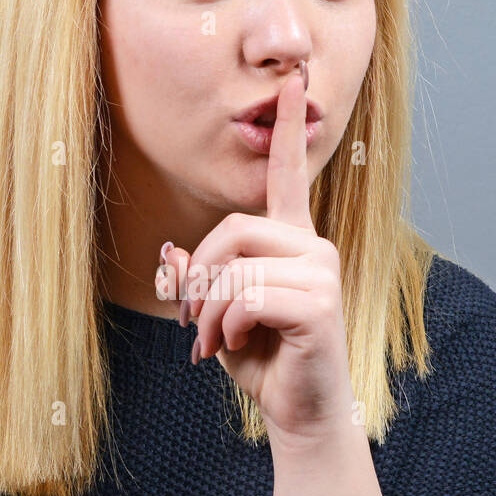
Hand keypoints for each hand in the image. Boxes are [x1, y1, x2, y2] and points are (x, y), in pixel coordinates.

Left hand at [153, 67, 355, 447]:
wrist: (300, 413)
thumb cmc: (264, 361)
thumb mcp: (217, 316)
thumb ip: (199, 281)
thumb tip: (174, 255)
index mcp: (293, 242)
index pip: (288, 176)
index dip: (285, 130)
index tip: (290, 82)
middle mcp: (312, 248)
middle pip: (233, 229)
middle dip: (199, 278)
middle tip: (190, 322)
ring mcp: (321, 272)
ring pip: (235, 267)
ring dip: (206, 312)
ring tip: (208, 342)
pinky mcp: (320, 303)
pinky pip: (246, 297)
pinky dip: (223, 327)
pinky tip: (230, 347)